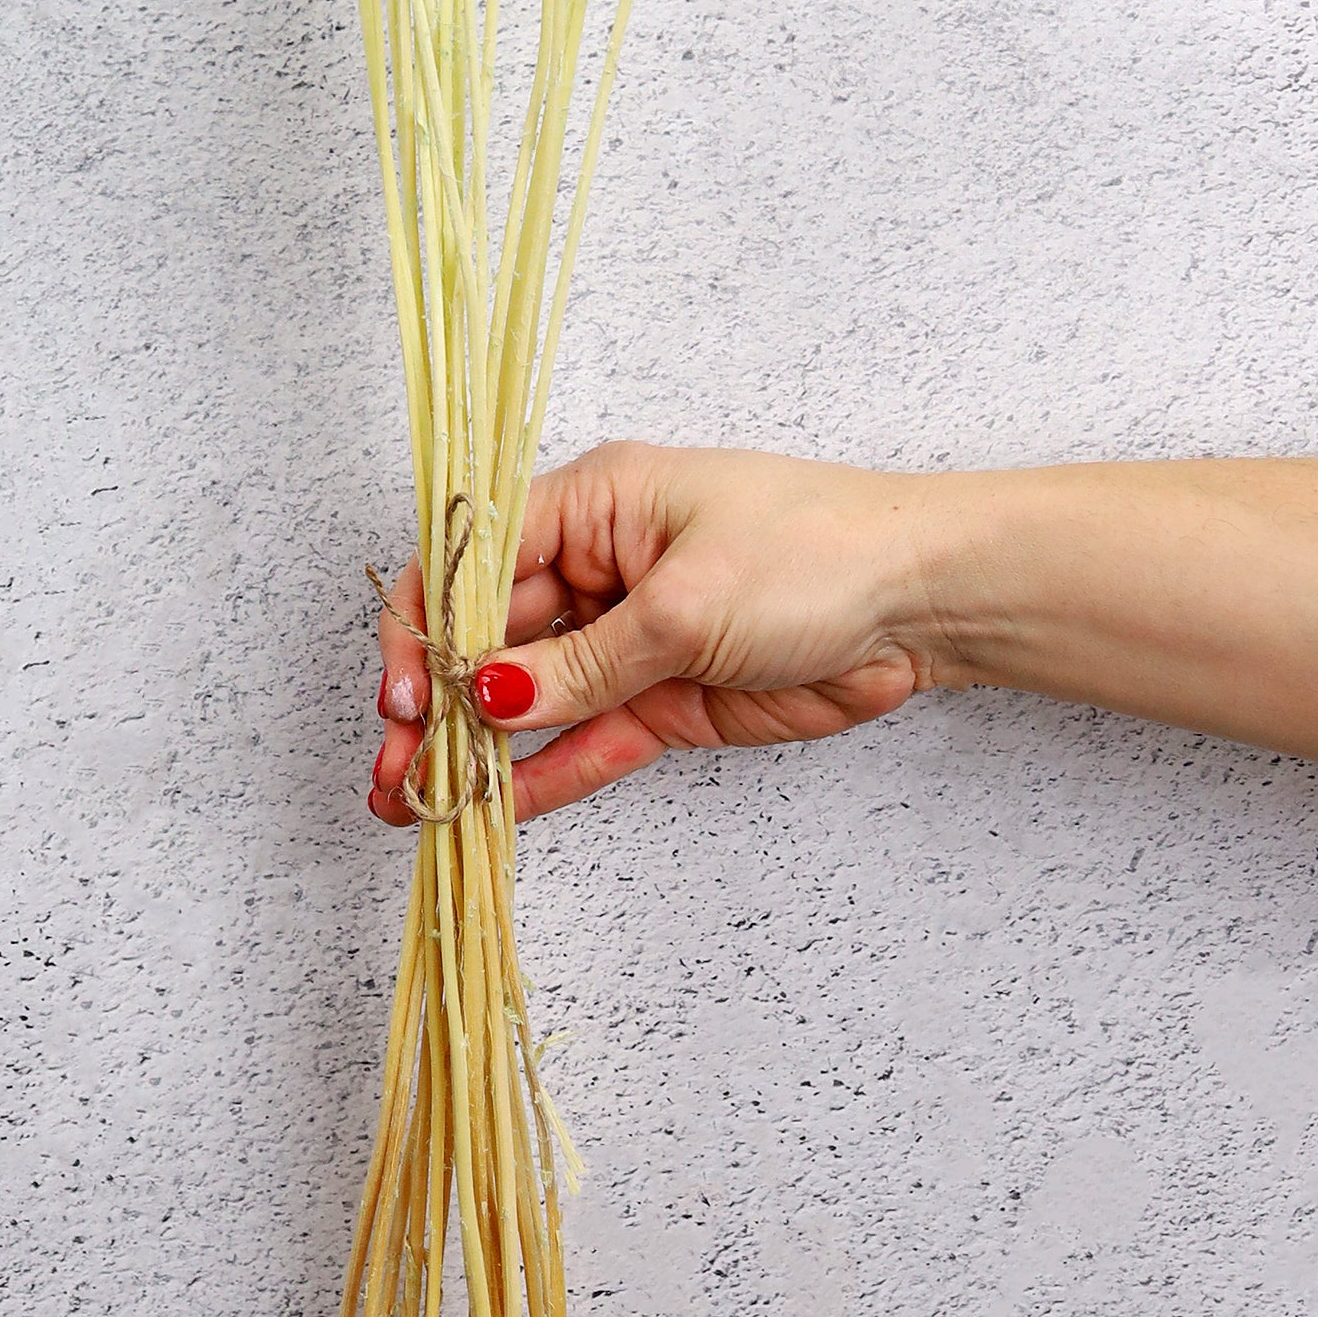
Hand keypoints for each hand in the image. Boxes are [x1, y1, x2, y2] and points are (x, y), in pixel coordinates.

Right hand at [368, 442, 945, 824]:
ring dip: (475, 751)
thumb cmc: (817, 552)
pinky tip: (491, 811)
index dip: (424, 626)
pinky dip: (541, 776)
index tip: (404, 695)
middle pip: (489, 637)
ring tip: (415, 807)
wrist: (922, 602)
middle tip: (395, 770)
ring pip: (530, 700)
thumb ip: (580, 665)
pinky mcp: (666, 699)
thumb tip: (484, 694)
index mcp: (593, 505)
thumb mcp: (684, 605)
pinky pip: (585, 740)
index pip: (472, 559)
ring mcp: (629, 637)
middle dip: (434, 702)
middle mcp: (597, 567)